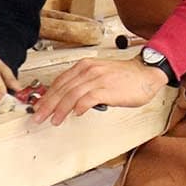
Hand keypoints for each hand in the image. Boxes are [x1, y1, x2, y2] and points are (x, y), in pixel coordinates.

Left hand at [30, 58, 166, 126]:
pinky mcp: (108, 89)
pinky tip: (75, 114)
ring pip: (72, 94)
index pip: (59, 81)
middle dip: (48, 104)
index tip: (38, 107)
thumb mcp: (100, 74)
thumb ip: (84, 83)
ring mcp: (98, 79)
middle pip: (62, 89)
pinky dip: (79, 106)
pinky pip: (88, 98)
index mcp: (84, 66)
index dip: (47, 95)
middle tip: (38, 116)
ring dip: (60, 109)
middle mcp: (89, 70)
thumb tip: (68, 99)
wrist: (146, 73)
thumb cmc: (126, 77)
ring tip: (54, 120)